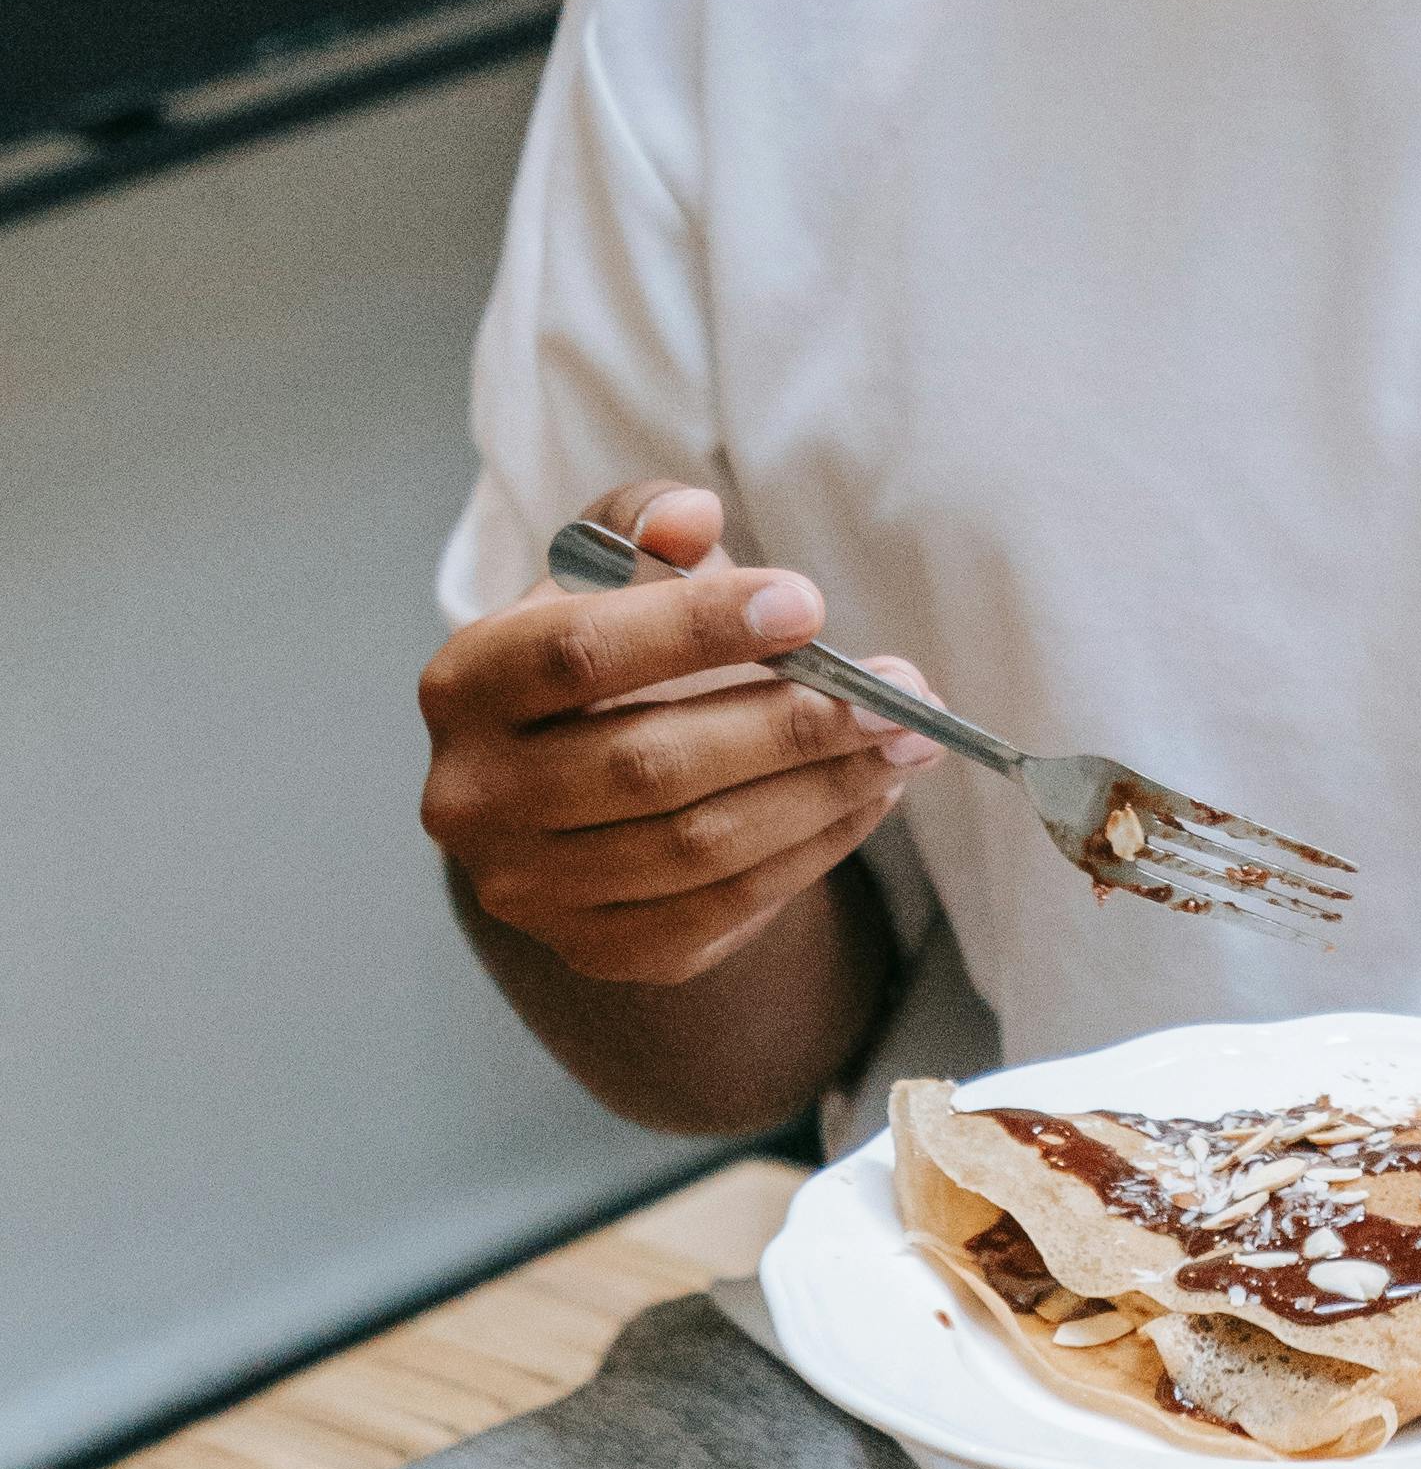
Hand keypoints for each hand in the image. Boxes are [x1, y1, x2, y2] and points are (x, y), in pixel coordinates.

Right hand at [417, 480, 939, 989]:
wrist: (565, 775)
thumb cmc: (605, 646)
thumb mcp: (606, 563)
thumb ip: (643, 521)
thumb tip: (693, 518)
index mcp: (464, 683)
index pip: (579, 652)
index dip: (697, 628)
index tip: (811, 604)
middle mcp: (472, 798)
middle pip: (648, 764)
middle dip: (792, 722)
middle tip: (899, 689)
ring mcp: (527, 890)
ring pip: (694, 846)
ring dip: (823, 791)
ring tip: (907, 740)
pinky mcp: (593, 950)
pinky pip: (719, 910)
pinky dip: (811, 852)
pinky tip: (872, 797)